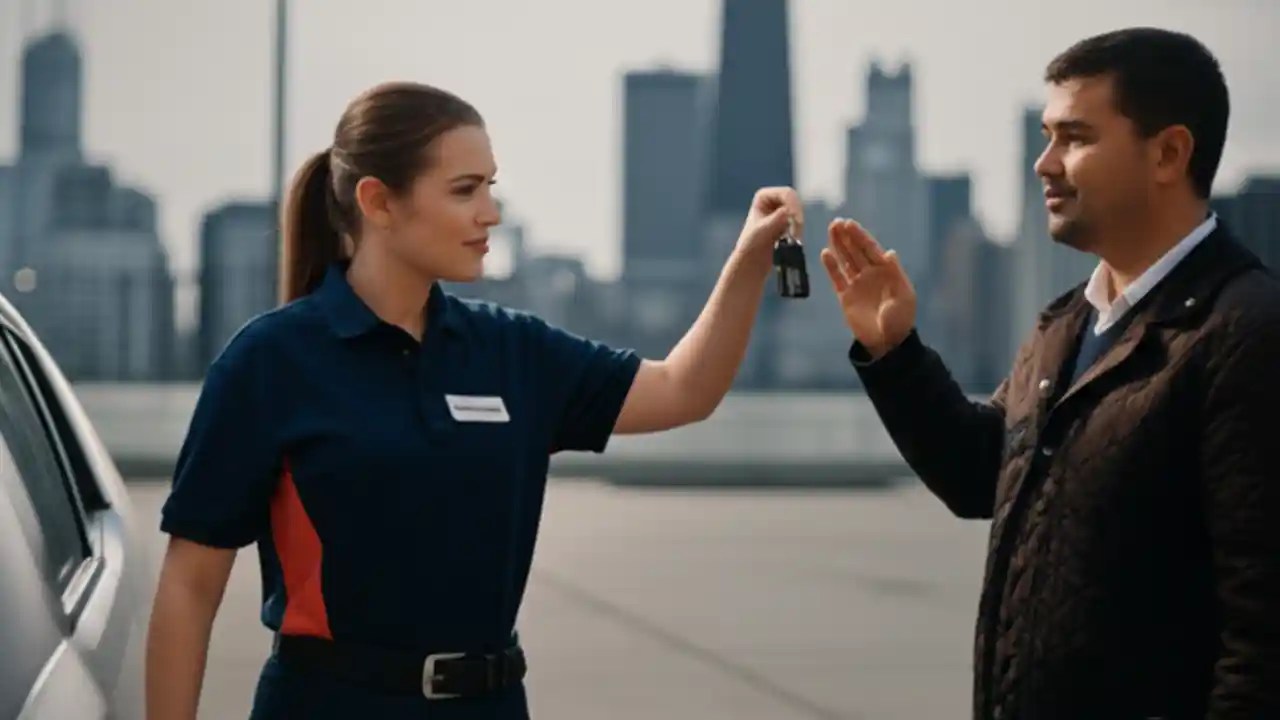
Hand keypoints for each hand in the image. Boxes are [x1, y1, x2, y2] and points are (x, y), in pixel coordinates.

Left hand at [734, 186, 803, 260]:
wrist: (751, 262)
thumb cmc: (751, 245)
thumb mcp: (763, 230)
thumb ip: (776, 219)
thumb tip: (788, 210)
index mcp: (763, 196)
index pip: (786, 193)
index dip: (794, 204)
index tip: (796, 220)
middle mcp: (772, 200)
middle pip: (795, 201)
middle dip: (797, 216)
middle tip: (796, 233)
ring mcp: (779, 211)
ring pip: (798, 212)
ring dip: (798, 225)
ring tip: (792, 238)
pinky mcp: (786, 223)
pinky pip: (798, 222)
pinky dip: (798, 230)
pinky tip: (793, 239)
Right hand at [820, 218, 916, 358]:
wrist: (887, 342)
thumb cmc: (900, 319)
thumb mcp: (903, 295)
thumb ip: (895, 273)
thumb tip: (890, 252)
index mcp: (886, 271)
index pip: (871, 249)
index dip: (860, 236)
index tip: (849, 224)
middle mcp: (870, 274)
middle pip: (856, 251)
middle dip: (847, 236)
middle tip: (836, 222)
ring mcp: (857, 284)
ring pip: (846, 260)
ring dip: (838, 245)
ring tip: (830, 230)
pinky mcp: (845, 296)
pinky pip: (837, 278)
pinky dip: (831, 266)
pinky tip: (825, 253)